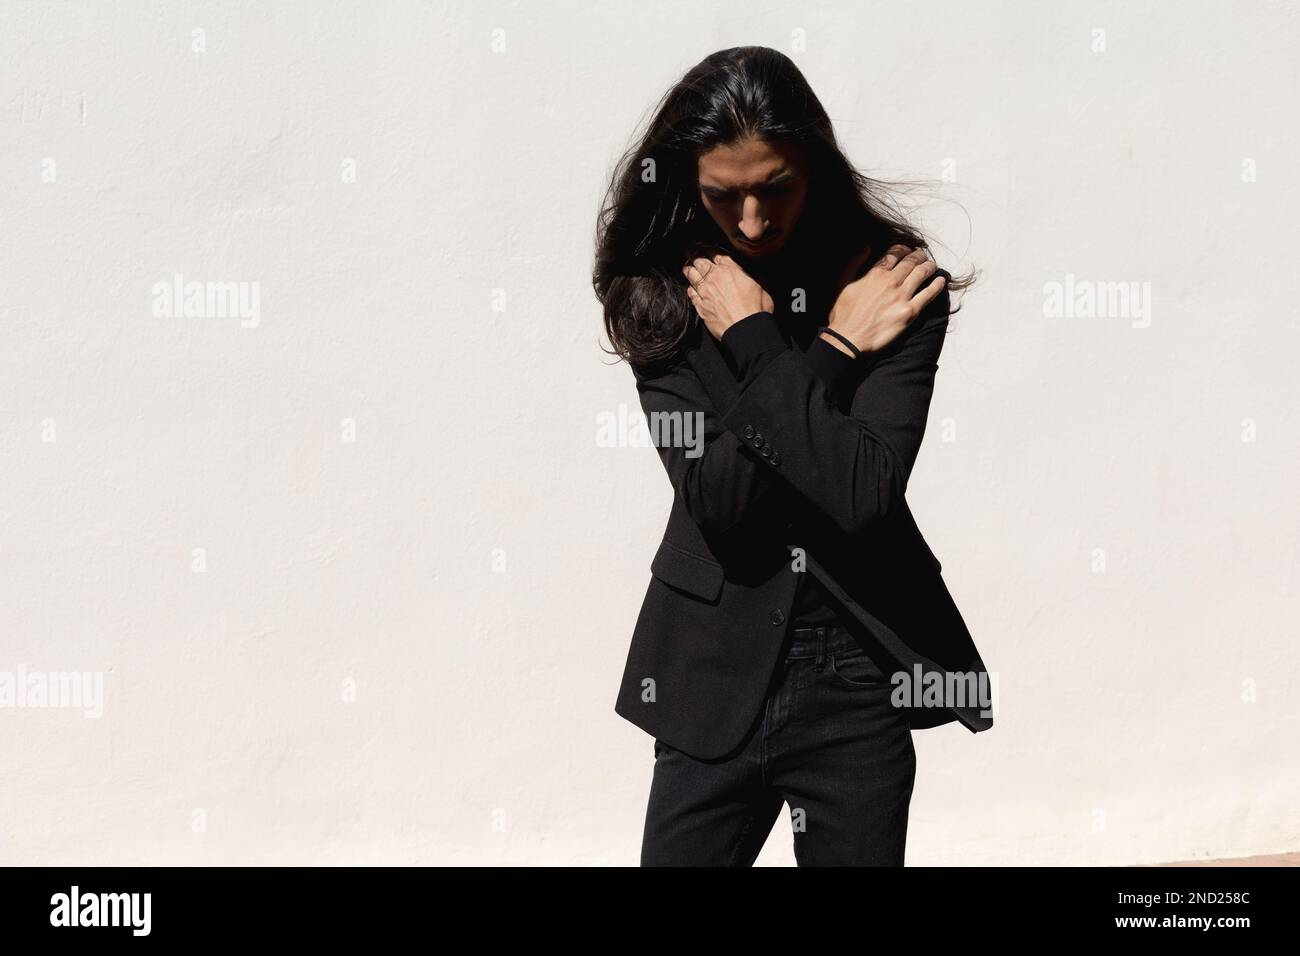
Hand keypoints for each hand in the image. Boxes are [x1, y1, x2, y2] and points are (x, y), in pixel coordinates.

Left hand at [682, 254, 773, 340]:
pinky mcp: (700, 306)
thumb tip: (748, 271)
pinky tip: (690, 288)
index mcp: (729, 269)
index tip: (706, 246)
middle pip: (699, 259)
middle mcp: (714, 277)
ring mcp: (705, 292)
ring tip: (687, 266)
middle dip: (694, 252)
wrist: (746, 329)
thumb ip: (750, 274)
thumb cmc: (756, 308)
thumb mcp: (761, 284)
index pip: (715, 252)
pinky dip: (690, 288)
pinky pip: (691, 293)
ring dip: (688, 268)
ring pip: (691, 274)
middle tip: (691, 249)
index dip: (709, 247)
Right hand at [826, 244, 946, 355]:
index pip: (894, 253)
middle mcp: (891, 282)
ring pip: (922, 273)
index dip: (903, 249)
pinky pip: (928, 294)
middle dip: (918, 255)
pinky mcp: (910, 312)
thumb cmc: (843, 315)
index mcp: (875, 273)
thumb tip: (866, 248)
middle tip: (922, 256)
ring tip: (931, 266)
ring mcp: (902, 296)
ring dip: (929, 266)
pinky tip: (941, 280)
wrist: (848, 339)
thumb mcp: (841, 284)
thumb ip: (854, 264)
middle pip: (911, 261)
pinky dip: (937, 285)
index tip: (906, 250)